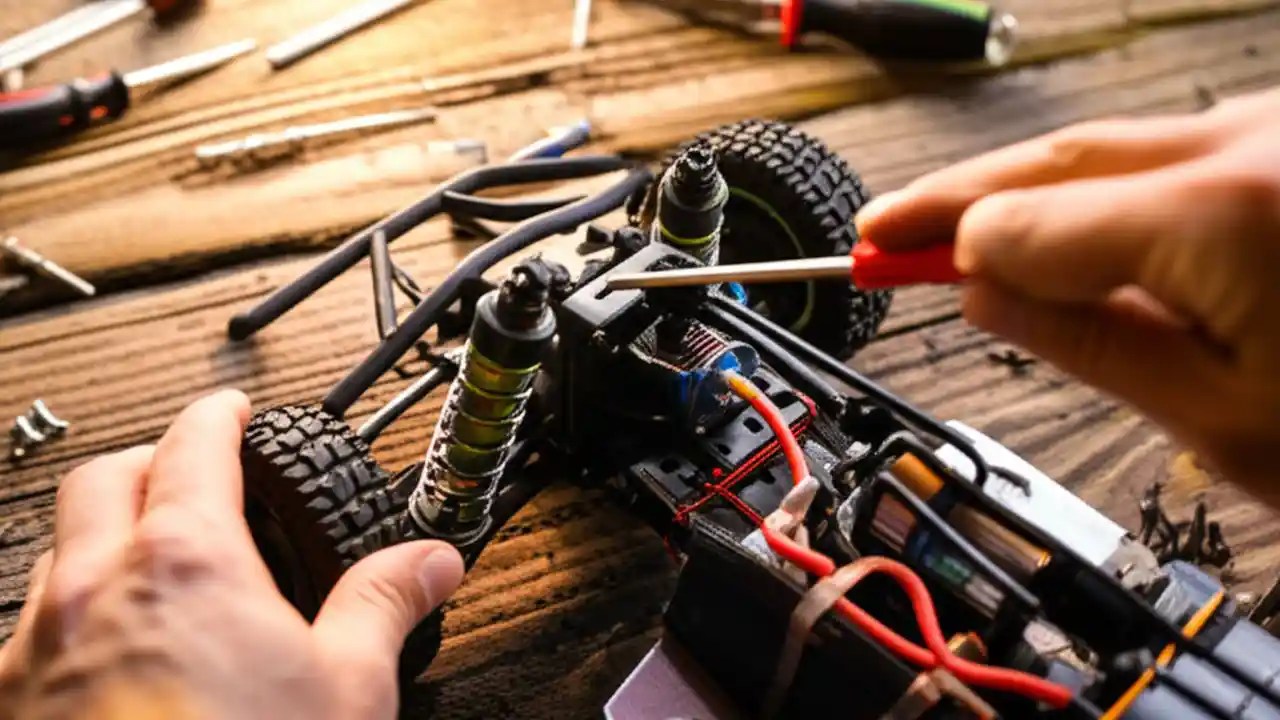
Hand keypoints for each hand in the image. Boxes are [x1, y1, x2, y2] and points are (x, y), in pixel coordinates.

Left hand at [0, 390, 464, 719]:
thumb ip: (384, 605)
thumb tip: (428, 562)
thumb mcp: (346, 689)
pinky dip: (69, 616)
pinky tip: (109, 656)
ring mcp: (34, 653)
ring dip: (101, 538)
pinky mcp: (8, 711)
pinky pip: (28, 632)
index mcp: (184, 564)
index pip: (194, 445)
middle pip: (104, 478)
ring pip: (55, 553)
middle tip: (188, 469)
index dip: (219, 416)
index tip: (232, 411)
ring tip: (150, 566)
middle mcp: (90, 592)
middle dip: (149, 459)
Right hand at [856, 88, 1279, 505]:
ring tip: (951, 226)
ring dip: (1027, 189)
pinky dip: (1101, 187)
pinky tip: (1060, 219)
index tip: (876, 258)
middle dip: (960, 196)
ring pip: (1112, 149)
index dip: (940, 248)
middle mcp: (1258, 143)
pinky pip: (1170, 155)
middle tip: (882, 225)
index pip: (1025, 221)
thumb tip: (988, 297)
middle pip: (1060, 160)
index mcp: (1226, 214)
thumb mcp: (1219, 417)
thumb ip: (1087, 345)